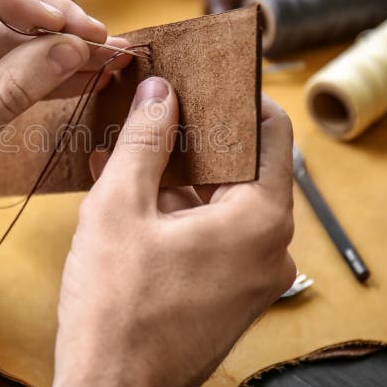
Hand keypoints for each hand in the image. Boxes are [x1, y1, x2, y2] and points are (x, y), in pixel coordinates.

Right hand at [54, 79, 295, 386]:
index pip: (271, 133)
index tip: (208, 78)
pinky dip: (178, 213)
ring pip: (222, 204)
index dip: (238, 99)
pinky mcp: (228, 296)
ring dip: (178, 177)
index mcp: (259, 221)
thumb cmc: (115, 308)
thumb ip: (146, 140)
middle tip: (159, 108)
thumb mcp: (120, 206)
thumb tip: (160, 91)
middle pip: (243, 169)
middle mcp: (269, 250)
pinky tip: (132, 194)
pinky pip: (211, 237)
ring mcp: (251, 277)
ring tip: (132, 148)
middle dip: (196, 138)